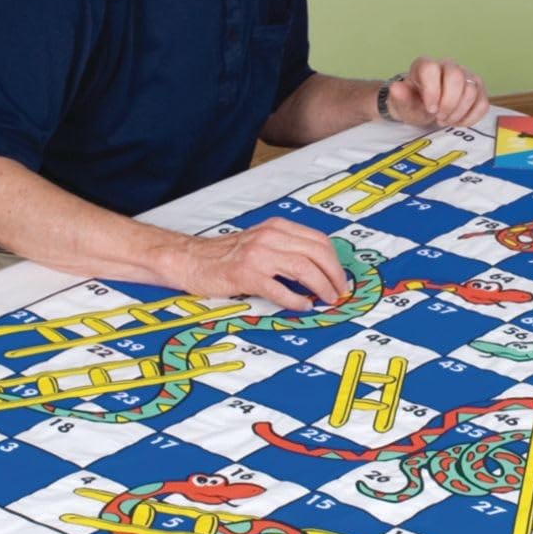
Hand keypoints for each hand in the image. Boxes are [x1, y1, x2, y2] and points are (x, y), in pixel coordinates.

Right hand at [171, 217, 348, 309]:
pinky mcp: (246, 275)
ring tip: (327, 300)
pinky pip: (280, 289)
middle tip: (339, 293)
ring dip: (321, 287)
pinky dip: (296, 300)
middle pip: (317, 253)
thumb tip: (320, 270)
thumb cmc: (228, 255)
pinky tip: (303, 306)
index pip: (318, 240)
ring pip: (304, 269)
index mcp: (277, 227)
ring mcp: (258, 255)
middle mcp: (270, 237)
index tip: (340, 278)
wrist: (192, 260)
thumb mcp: (261, 241)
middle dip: (334, 275)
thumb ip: (287, 248)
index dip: (335, 261)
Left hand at [386, 56, 489, 126]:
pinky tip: (458, 121)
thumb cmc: (413, 104)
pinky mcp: (478, 88)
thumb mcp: (402, 105)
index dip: (432, 91)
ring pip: (472, 90)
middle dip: (449, 103)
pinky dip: (471, 117)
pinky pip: (483, 102)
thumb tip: (396, 87)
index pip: (431, 69)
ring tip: (446, 119)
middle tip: (439, 117)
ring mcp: (465, 75)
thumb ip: (400, 97)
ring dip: (459, 112)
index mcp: (425, 65)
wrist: (423, 109)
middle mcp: (447, 65)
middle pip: (456, 77)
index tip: (430, 109)